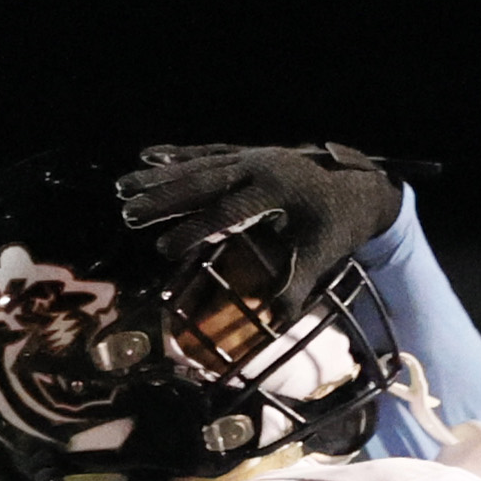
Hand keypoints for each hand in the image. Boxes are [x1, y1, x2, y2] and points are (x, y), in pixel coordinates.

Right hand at [116, 142, 414, 314]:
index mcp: (278, 190)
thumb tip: (274, 328)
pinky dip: (177, 155)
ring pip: (198, 164)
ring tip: (121, 187)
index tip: (163, 251)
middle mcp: (261, 165)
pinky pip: (207, 152)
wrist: (359, 188)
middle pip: (203, 182)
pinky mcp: (249, 153)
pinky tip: (147, 156)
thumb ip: (296, 288)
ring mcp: (253, 155)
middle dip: (163, 199)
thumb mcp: (321, 257)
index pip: (228, 213)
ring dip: (158, 176)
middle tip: (128, 215)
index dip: (195, 232)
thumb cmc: (338, 228)